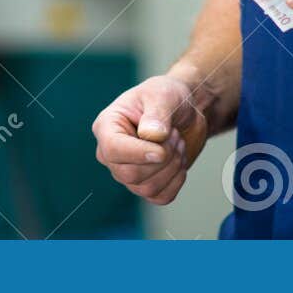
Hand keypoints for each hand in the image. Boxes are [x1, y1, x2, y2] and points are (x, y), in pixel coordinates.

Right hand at [91, 73, 209, 205]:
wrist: (185, 111)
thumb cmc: (168, 97)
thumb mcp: (163, 95)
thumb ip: (156, 114)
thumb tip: (150, 135)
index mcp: (107, 126)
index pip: (113, 149)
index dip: (138, 153)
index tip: (162, 150)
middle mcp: (111, 153)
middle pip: (130, 174)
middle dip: (162, 157)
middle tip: (175, 135)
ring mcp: (126, 172)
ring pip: (146, 188)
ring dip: (172, 166)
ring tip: (178, 143)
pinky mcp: (145, 184)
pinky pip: (160, 197)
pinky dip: (176, 181)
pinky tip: (179, 161)